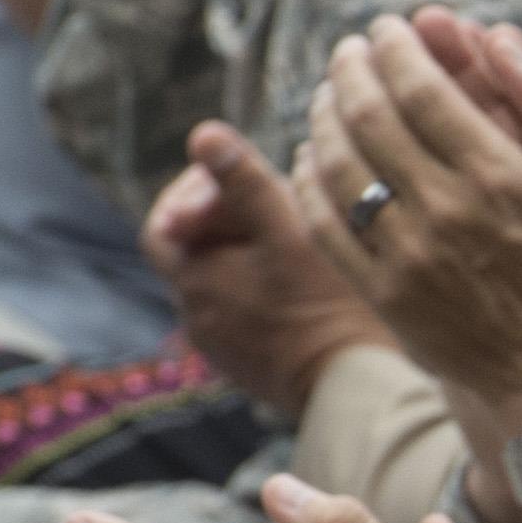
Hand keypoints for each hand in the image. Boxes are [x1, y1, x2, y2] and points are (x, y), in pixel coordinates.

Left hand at [142, 124, 392, 415]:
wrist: (356, 390)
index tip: (238, 185)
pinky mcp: (249, 368)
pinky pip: (241, 319)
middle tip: (271, 212)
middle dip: (223, 226)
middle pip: (192, 253)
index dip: (193, 195)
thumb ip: (246, 181)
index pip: (165, 223)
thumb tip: (202, 132)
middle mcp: (196, 317)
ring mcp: (221, 347)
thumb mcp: (292, 231)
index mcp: (195, 278)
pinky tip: (300, 293)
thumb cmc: (331, 307)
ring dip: (244, 262)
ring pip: (219, 286)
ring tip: (293, 251)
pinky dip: (259, 296)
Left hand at [301, 17, 521, 434]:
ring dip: (322, 116)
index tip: (387, 29)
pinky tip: (314, 157)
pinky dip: (309, 178)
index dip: (392, 46)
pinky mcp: (381, 292)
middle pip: (368, 115)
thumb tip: (498, 37)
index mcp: (498, 174)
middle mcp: (446, 211)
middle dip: (350, 68)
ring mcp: (407, 255)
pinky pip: (324, 222)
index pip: (419, 85)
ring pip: (337, 164)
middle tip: (350, 51)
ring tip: (329, 96)